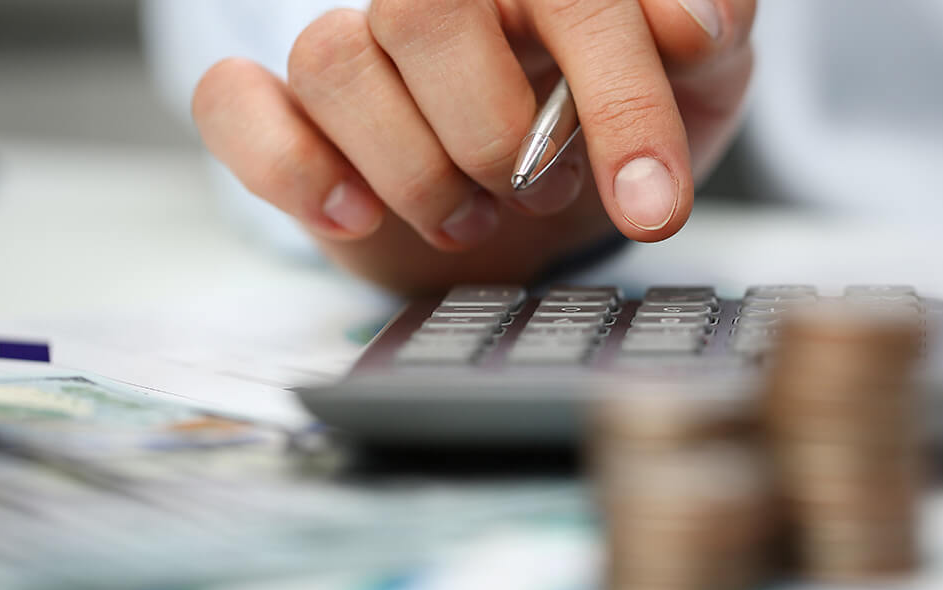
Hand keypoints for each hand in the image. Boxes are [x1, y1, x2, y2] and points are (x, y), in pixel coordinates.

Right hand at [192, 0, 757, 293]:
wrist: (557, 203)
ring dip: (414, 171)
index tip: (653, 200)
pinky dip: (290, 167)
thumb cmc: (620, 128)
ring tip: (472, 216)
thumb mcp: (701, 83)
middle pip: (417, 12)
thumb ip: (709, 33)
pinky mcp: (293, 116)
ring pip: (333, 62)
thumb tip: (689, 17)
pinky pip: (233, 106)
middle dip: (494, 135)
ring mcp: (357, 52)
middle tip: (545, 189)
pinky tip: (355, 214)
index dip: (616, 98)